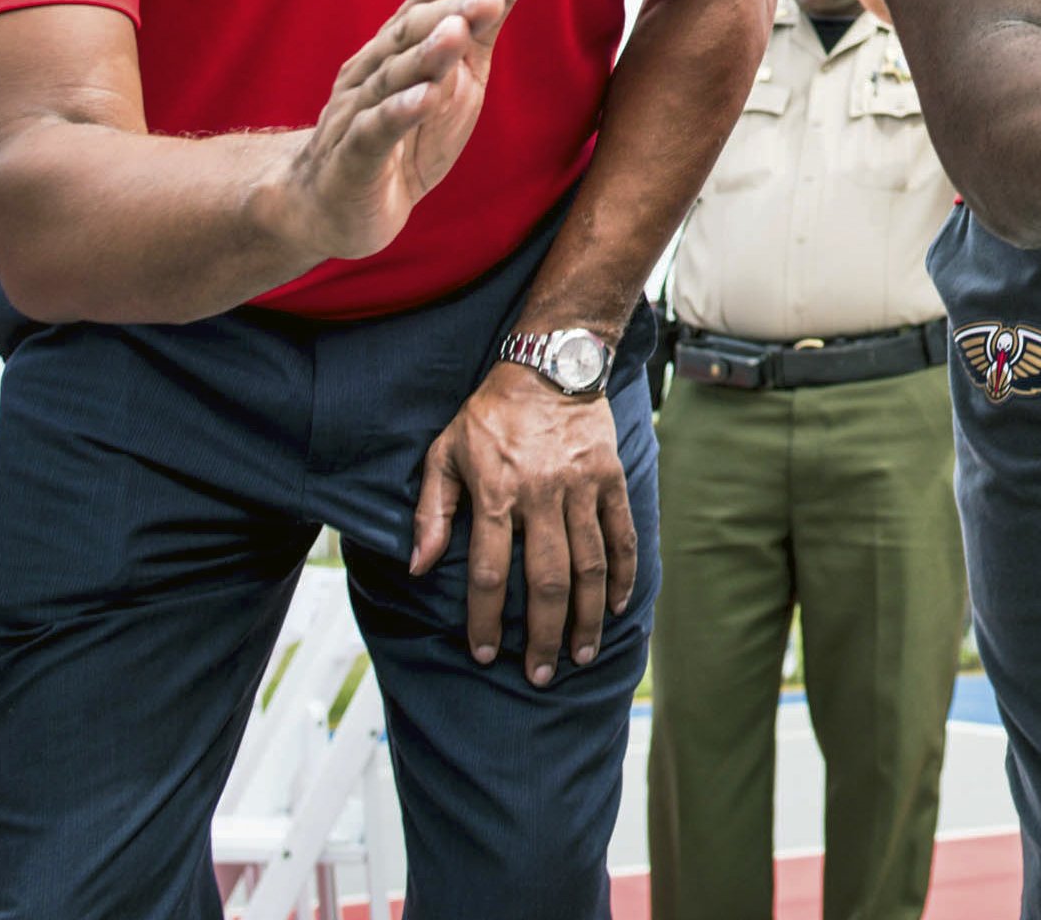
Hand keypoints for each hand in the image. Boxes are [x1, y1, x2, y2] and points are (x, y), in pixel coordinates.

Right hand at [276, 0, 537, 262]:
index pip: (423, 2)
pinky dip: (398, 113)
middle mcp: (372, 71)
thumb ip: (490, 9)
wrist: (333, 207)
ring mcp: (357, 114)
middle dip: (452, 10)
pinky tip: (424, 98)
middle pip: (409, 32)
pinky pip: (373, 132)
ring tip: (459, 32)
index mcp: (398, 48)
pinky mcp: (353, 160)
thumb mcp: (461, 68)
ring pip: (392, 78)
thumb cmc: (407, 130)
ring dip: (426, 53)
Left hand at [409, 362, 637, 685]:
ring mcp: (581, 490)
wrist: (550, 367)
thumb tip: (418, 567)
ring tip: (581, 654)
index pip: (487, 573)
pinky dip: (621, 573)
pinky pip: (620, 535)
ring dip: (585, 617)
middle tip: (540, 674)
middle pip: (545, 581)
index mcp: (496, 494)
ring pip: (587, 566)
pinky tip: (616, 605)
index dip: (484, 619)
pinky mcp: (610, 480)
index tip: (484, 653)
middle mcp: (541, 497)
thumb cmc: (490, 414)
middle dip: (542, 635)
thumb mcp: (444, 453)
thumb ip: (431, 512)